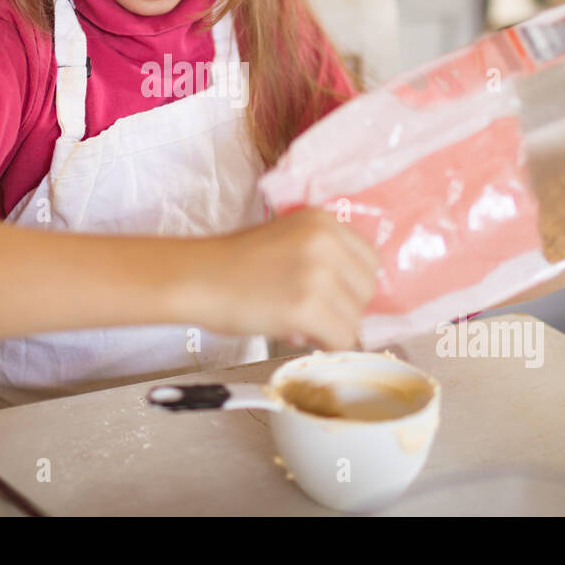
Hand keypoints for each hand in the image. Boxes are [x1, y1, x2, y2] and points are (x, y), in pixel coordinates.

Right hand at [180, 208, 378, 349]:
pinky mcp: (307, 306)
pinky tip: (295, 333)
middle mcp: (326, 241)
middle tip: (309, 311)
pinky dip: (323, 344)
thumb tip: (352, 298)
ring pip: (355, 319)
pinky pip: (341, 339)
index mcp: (323, 220)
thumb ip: (324, 256)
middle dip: (343, 307)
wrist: (196, 278)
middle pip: (367, 290)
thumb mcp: (287, 239)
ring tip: (294, 320)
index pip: (369, 260)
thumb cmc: (233, 265)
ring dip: (330, 327)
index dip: (350, 284)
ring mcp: (318, 273)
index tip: (329, 294)